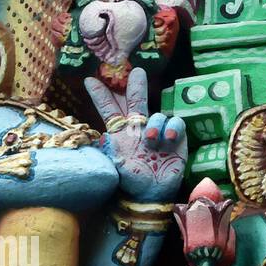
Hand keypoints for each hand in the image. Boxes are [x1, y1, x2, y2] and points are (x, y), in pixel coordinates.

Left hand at [85, 67, 187, 200]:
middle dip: (135, 85)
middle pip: (136, 100)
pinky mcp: (176, 137)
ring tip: (150, 140)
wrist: (150, 193)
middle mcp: (138, 128)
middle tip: (136, 71)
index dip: (100, 96)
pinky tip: (168, 140)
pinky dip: (172, 128)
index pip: (108, 110)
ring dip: (154, 124)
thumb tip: (100, 136)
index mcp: (120, 132)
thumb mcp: (113, 163)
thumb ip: (107, 148)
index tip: (89, 82)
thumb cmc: (129, 180)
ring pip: (157, 114)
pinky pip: (176, 122)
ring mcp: (158, 131)